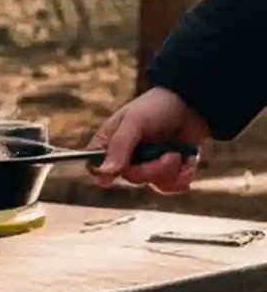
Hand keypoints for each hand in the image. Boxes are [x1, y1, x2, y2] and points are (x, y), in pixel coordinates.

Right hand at [87, 86, 208, 193]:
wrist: (194, 105)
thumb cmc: (158, 106)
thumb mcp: (135, 121)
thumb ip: (119, 146)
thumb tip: (103, 174)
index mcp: (110, 141)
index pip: (95, 166)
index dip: (104, 173)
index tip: (119, 173)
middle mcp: (125, 156)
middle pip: (129, 178)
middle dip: (152, 169)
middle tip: (169, 155)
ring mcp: (147, 164)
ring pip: (151, 183)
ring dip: (170, 172)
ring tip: (179, 155)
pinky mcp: (166, 171)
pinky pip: (168, 186)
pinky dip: (181, 177)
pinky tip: (187, 161)